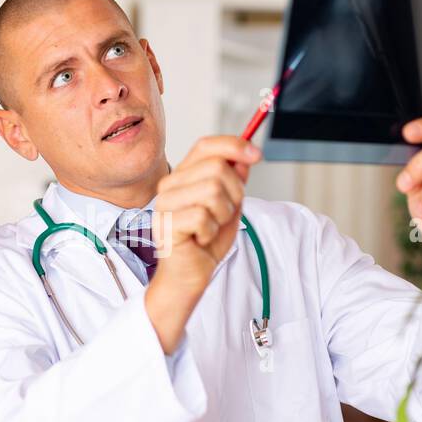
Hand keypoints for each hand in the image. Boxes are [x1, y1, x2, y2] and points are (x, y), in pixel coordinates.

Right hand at [145, 136, 261, 352]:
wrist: (190, 276)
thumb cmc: (205, 242)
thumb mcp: (229, 205)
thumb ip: (234, 179)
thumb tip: (245, 155)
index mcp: (183, 176)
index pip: (206, 145)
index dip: (233, 145)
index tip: (256, 155)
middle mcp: (170, 185)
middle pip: (216, 168)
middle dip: (234, 192)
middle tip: (226, 213)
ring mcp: (165, 203)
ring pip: (213, 191)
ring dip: (223, 214)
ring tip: (212, 227)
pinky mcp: (167, 223)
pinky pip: (203, 216)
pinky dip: (211, 231)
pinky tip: (201, 239)